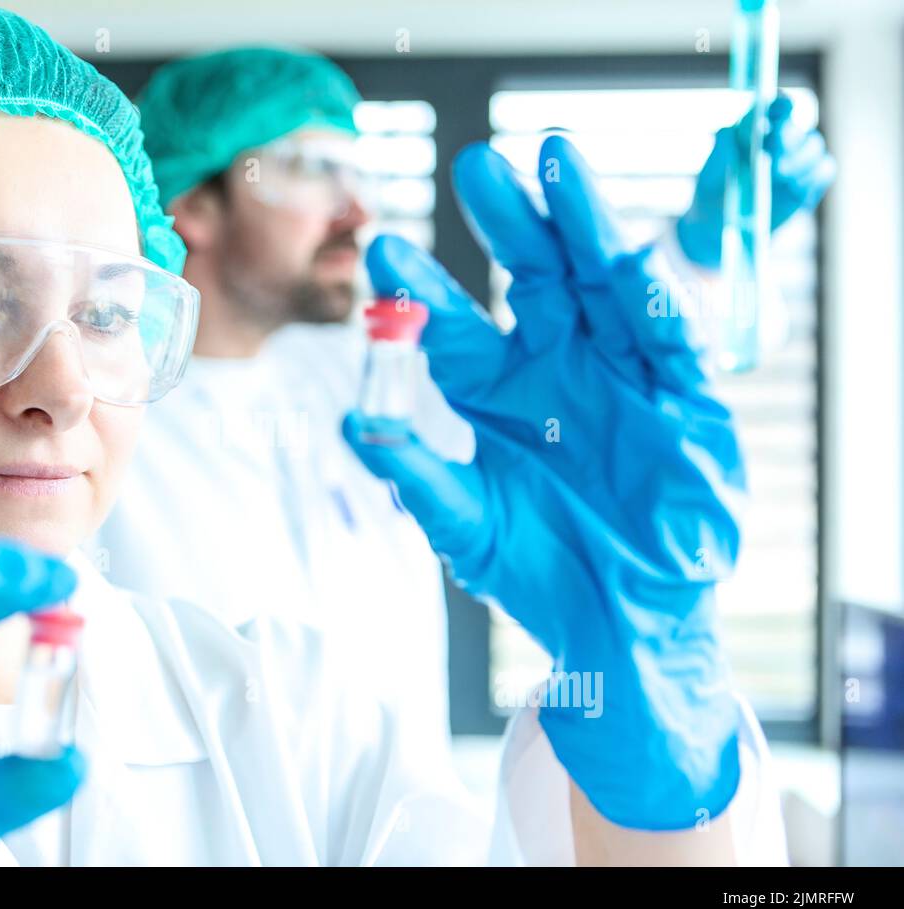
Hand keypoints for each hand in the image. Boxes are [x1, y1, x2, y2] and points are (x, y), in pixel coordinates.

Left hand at [344, 135, 745, 830]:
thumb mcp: (467, 526)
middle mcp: (558, 368)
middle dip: (509, 223)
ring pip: (603, 285)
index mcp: (499, 394)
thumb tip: (350, 427)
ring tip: (559, 159)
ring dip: (584, 225)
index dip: (419, 292)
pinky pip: (670, 343)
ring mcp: (621, 376)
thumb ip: (417, 475)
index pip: (453, 329)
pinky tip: (627, 261)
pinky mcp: (684, 402)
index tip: (379, 252)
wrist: (623, 623)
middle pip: (533, 278)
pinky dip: (653, 303)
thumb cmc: (539, 572)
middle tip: (476, 165)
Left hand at [677, 92, 835, 268]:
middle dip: (788, 141)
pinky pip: (824, 170)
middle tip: (774, 161)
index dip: (782, 104)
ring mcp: (798, 160)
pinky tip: (795, 188)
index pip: (775, 108)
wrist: (720, 226)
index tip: (782, 106)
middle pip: (797, 129)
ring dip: (799, 162)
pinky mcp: (809, 182)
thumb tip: (727, 131)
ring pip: (814, 147)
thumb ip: (720, 151)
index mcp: (756, 129)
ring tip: (778, 177)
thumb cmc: (713, 193)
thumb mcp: (710, 174)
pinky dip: (813, 177)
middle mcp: (781, 140)